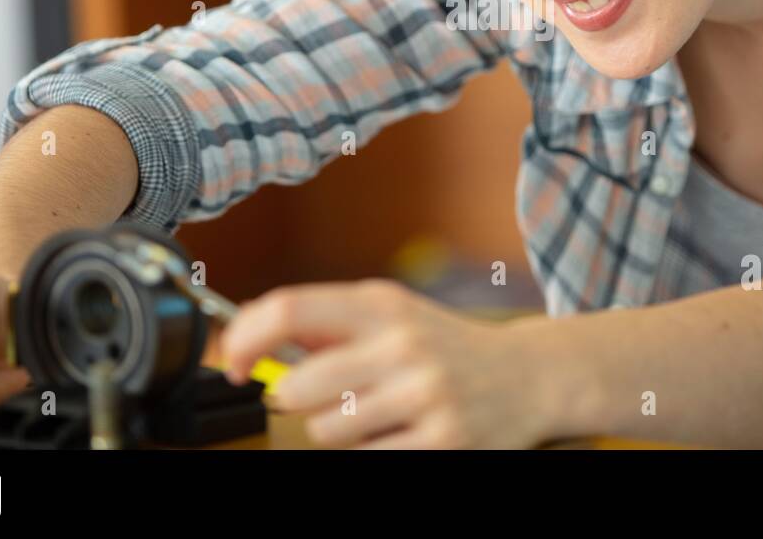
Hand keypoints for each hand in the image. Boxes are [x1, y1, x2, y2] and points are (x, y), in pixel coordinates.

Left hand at [220, 279, 553, 448]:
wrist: (530, 376)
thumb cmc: (449, 346)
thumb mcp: (395, 314)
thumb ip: (330, 322)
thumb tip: (251, 332)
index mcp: (384, 304)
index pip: (290, 308)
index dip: (245, 337)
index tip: (232, 361)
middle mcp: (403, 343)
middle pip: (299, 385)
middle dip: (296, 398)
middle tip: (321, 396)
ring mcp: (424, 394)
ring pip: (326, 430)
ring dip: (338, 429)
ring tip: (376, 414)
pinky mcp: (442, 441)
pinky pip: (366, 458)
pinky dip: (372, 451)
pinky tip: (401, 433)